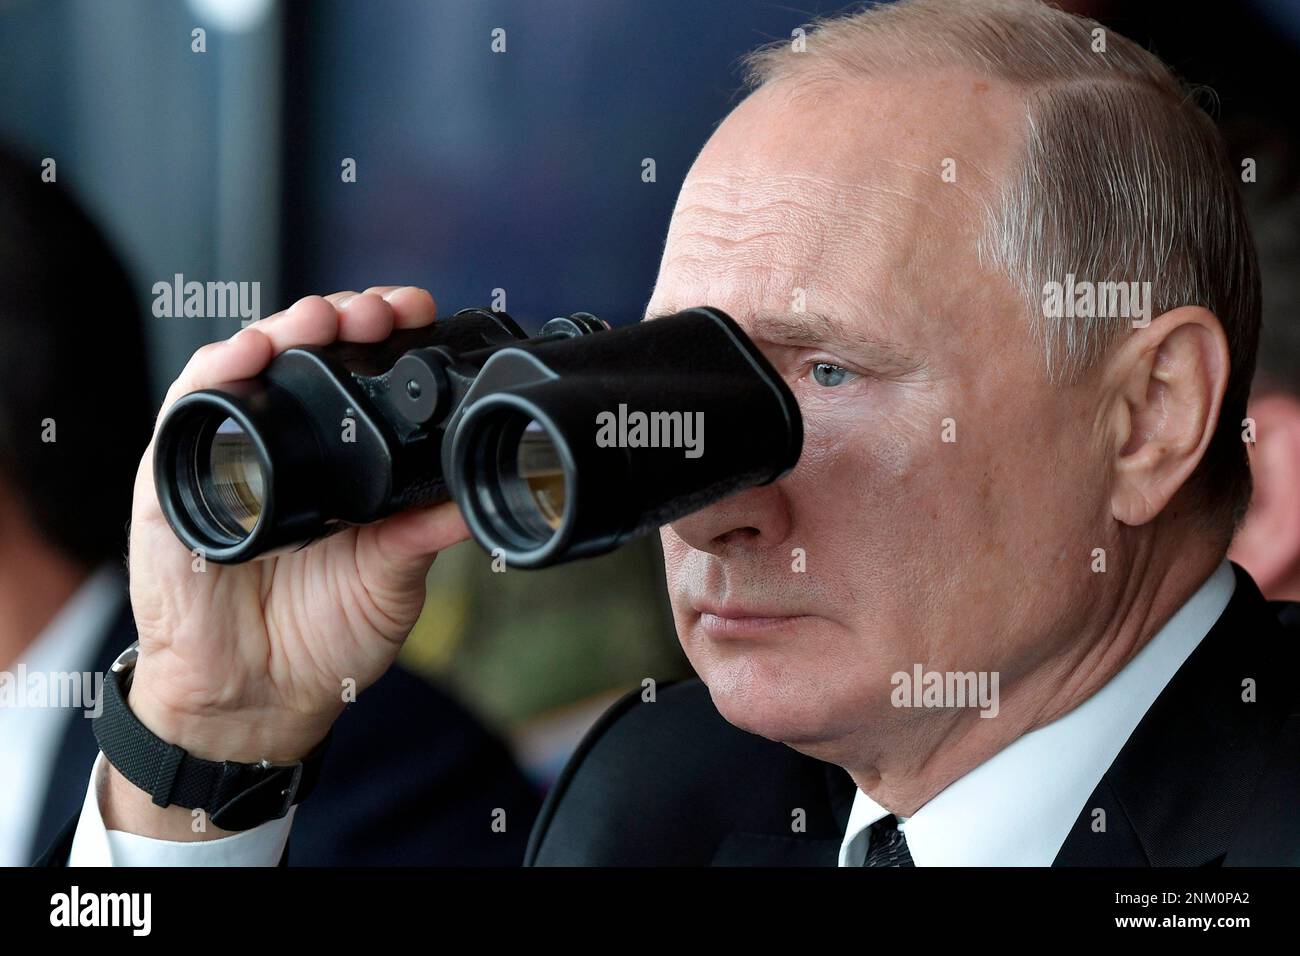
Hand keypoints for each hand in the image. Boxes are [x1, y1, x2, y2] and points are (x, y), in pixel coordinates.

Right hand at [104, 287, 470, 839]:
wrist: (259, 697)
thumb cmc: (322, 637)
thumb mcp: (392, 577)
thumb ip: (426, 531)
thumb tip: (477, 493)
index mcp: (336, 459)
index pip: (358, 372)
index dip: (387, 335)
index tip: (420, 312)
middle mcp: (281, 444)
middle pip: (304, 352)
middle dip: (345, 317)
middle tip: (382, 310)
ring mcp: (225, 454)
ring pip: (248, 364)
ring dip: (285, 329)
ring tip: (324, 318)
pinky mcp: (172, 478)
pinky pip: (188, 411)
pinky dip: (216, 373)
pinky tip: (250, 354)